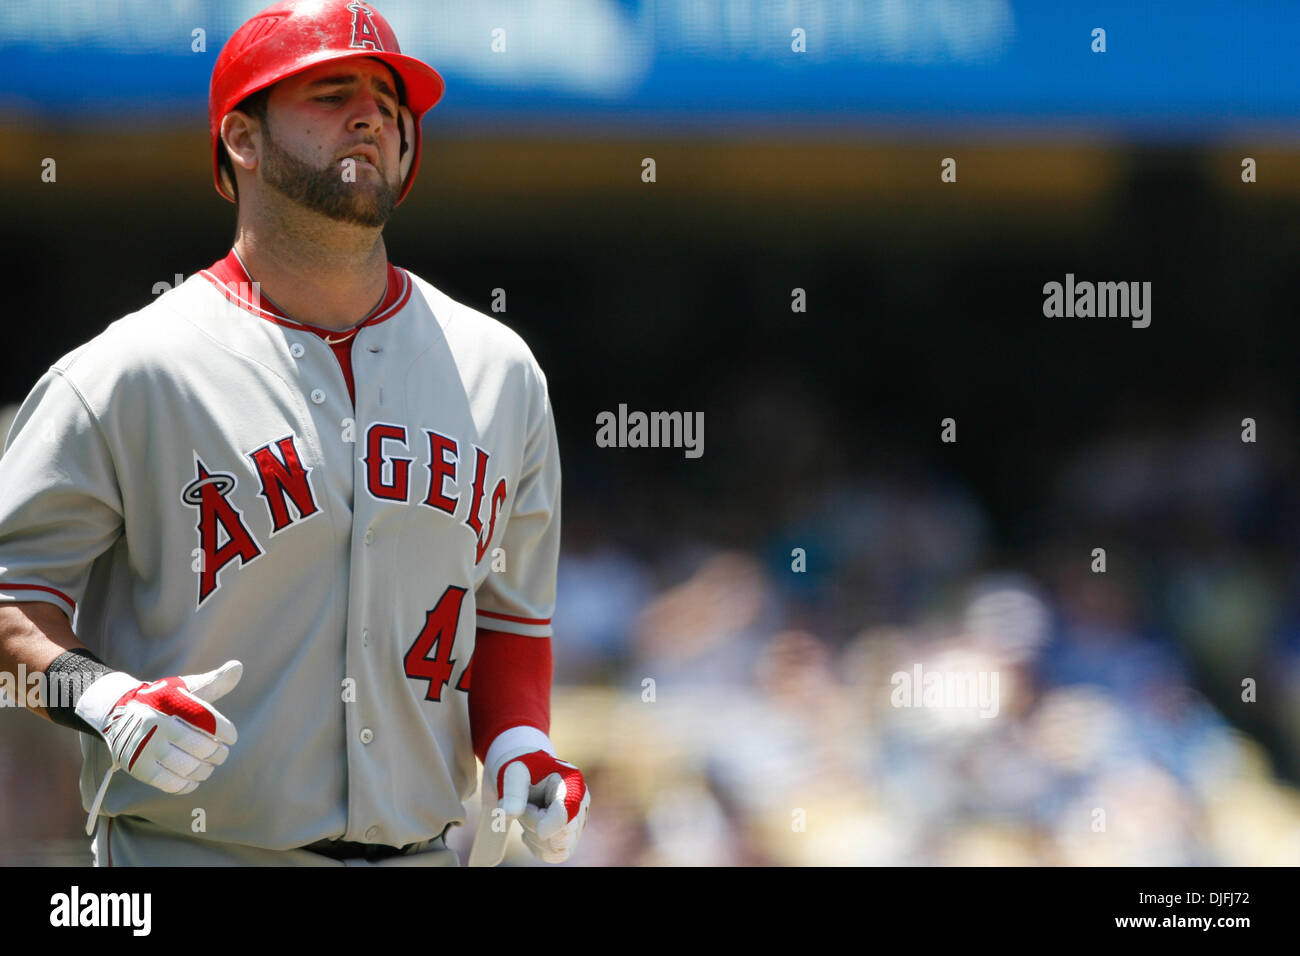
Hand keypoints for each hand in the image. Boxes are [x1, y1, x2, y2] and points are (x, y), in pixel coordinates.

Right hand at [75, 660, 241, 833]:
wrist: (117, 713)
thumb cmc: (161, 701)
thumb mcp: (183, 688)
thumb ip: (213, 681)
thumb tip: (238, 666)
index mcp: (170, 703)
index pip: (206, 719)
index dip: (225, 730)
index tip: (231, 737)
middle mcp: (156, 724)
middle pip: (199, 746)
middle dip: (218, 753)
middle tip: (222, 753)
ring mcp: (145, 747)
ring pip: (187, 766)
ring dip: (205, 770)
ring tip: (209, 766)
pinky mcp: (137, 767)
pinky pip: (168, 783)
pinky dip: (186, 785)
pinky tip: (193, 780)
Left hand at [495, 750, 589, 863]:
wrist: (525, 773)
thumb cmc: (521, 770)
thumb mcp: (514, 774)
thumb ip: (512, 792)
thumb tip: (509, 814)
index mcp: (572, 783)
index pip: (569, 812)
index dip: (554, 825)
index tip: (539, 832)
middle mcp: (582, 803)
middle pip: (562, 835)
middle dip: (534, 825)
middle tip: (522, 807)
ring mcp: (579, 821)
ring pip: (559, 849)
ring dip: (535, 837)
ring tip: (526, 814)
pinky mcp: (571, 836)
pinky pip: (556, 855)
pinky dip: (539, 847)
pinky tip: (530, 829)